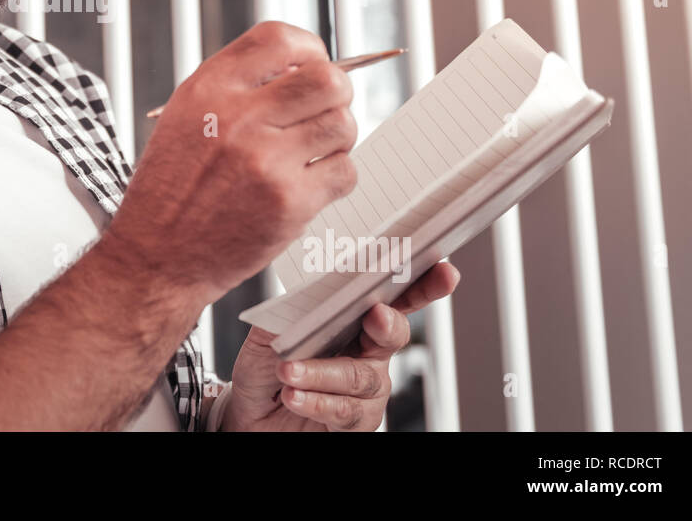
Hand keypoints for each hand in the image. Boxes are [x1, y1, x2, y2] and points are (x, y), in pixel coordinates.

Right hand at [105, 22, 357, 304]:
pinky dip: (336, 177)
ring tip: (312, 152)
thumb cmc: (172, 189)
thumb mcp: (185, 117)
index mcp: (209, 89)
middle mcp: (238, 118)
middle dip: (336, 93)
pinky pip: (345, 172)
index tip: (312, 64)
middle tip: (323, 110)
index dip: (307, 48)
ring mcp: (266, 160)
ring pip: (343, 125)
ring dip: (337, 138)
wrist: (157, 255)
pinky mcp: (289, 202)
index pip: (279, 39)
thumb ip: (236, 87)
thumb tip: (301, 68)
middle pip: (327, 79)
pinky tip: (308, 184)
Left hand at [220, 262, 460, 430]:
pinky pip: (345, 412)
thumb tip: (307, 292)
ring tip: (289, 369)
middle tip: (374, 315)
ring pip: (360, 377)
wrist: (247, 413)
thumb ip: (290, 312)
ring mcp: (366, 390)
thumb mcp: (270, 332)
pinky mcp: (356, 422)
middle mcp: (369, 353)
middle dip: (388, 323)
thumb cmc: (266, 367)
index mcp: (355, 319)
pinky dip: (316, 402)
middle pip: (395, 333)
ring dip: (321, 372)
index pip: (394, 295)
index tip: (443, 269)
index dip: (423, 282)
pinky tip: (294, 395)